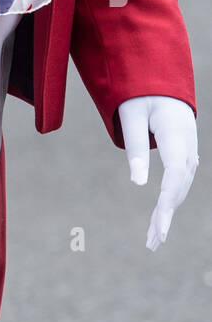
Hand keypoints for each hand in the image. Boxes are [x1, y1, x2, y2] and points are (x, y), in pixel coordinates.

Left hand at [117, 96, 197, 249]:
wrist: (160, 79)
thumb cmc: (141, 93)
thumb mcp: (131, 114)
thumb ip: (134, 146)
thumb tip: (137, 184)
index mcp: (175, 132)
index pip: (175, 172)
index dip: (168, 200)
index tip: (159, 225)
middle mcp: (188, 144)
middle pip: (180, 185)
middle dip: (167, 214)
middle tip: (152, 243)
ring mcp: (190, 149)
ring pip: (182, 186)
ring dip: (168, 211)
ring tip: (152, 238)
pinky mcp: (185, 153)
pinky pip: (180, 180)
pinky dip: (170, 199)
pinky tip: (160, 218)